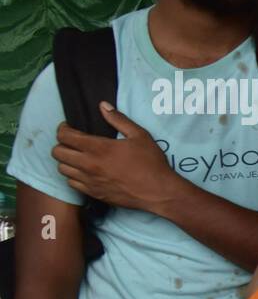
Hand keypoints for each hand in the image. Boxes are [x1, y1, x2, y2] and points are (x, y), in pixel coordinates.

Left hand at [51, 102, 183, 212]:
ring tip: (77, 157)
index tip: (69, 127)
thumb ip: (119, 119)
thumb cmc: (151, 163)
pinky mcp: (93, 193)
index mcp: (98, 148)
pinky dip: (74, 176)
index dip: (63, 129)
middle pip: (57, 152)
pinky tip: (85, 172)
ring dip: (66, 161)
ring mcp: (89, 180)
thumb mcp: (140, 136)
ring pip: (61, 169)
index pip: (65, 136)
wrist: (158, 192)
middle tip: (72, 142)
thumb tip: (103, 105)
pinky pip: (71, 183)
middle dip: (61, 144)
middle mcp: (89, 164)